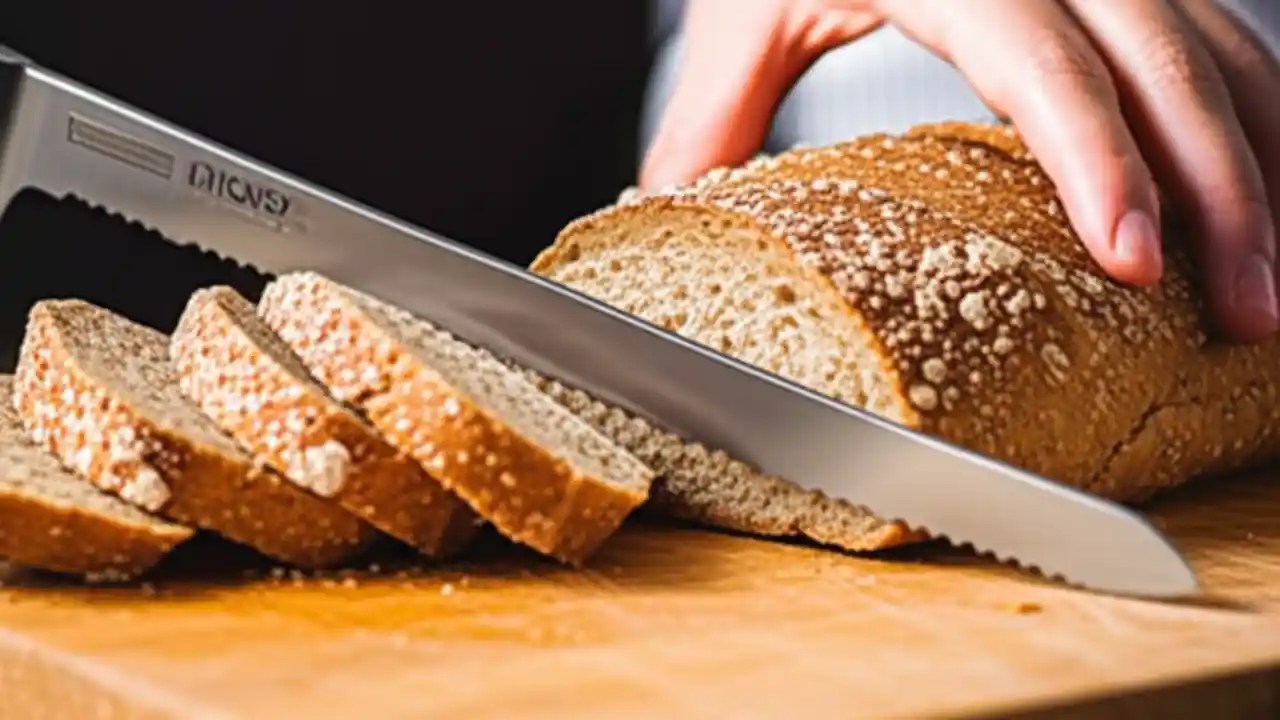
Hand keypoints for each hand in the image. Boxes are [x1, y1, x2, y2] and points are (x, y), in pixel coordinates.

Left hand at [640, 0, 1279, 342]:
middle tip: (1250, 315)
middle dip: (1224, 193)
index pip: (1043, 62)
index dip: (1099, 162)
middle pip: (1164, 62)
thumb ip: (711, 112)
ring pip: (1219, 48)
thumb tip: (657, 215)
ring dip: (1261, 165)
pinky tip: (1269, 189)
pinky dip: (1255, 117)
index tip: (1140, 264)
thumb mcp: (746, 6)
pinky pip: (1222, 32)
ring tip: (1270, 282)